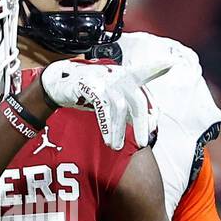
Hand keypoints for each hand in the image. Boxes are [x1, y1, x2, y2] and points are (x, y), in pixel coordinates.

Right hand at [39, 58, 162, 149]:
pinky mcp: (91, 85)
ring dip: (120, 130)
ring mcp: (104, 78)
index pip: (146, 81)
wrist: (59, 82)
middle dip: (141, 124)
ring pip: (120, 107)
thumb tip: (146, 124)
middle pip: (138, 100)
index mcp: (126, 74)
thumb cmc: (89, 91)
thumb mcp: (111, 95)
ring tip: (117, 146)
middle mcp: (118, 73)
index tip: (160, 102)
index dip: (154, 94)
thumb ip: (128, 105)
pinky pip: (104, 108)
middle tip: (142, 143)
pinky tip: (108, 140)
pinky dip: (107, 126)